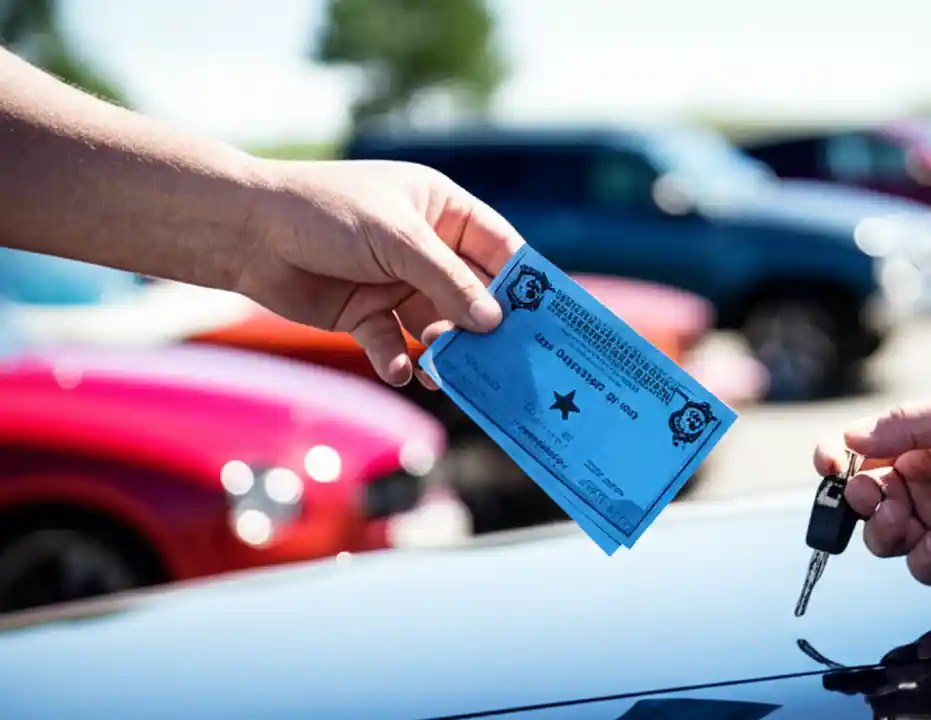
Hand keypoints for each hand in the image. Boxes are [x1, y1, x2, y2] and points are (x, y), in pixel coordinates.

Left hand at [237, 158, 522, 385]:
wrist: (246, 231)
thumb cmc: (327, 212)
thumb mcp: (398, 240)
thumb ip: (449, 282)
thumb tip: (495, 322)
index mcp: (441, 209)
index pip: (498, 247)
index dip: (523, 281)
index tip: (548, 318)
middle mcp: (425, 247)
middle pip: (472, 294)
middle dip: (485, 326)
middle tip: (508, 360)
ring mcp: (395, 283)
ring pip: (438, 326)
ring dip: (445, 350)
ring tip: (448, 371)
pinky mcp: (365, 314)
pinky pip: (395, 344)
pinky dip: (399, 361)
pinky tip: (400, 371)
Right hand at [814, 392, 930, 584]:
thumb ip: (904, 424)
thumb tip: (849, 439)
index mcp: (911, 448)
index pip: (853, 457)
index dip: (832, 461)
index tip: (828, 464)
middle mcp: (919, 486)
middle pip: (861, 505)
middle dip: (859, 504)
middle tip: (881, 496)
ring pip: (884, 540)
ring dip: (884, 533)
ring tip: (909, 521)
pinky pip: (922, 569)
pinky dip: (920, 561)